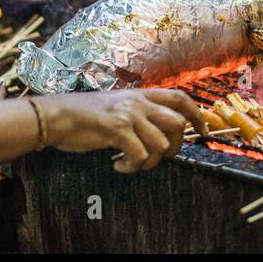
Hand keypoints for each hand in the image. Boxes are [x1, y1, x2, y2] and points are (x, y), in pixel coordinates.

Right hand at [37, 88, 208, 173]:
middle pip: (178, 124)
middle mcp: (139, 102)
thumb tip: (160, 134)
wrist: (58, 115)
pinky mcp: (117, 128)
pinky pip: (140, 155)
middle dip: (175, 148)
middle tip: (158, 159)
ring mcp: (129, 114)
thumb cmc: (86, 115)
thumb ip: (139, 115)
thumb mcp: (118, 107)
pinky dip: (132, 166)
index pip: (180, 98)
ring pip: (161, 144)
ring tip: (132, 163)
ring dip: (150, 162)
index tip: (204, 132)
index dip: (197, 115)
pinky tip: (119, 165)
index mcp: (141, 95)